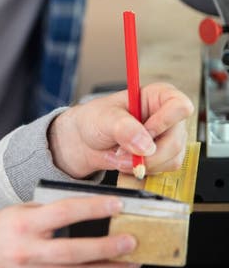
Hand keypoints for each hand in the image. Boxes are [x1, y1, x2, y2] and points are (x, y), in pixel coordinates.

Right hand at [0, 196, 139, 267]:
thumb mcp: (18, 212)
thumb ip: (48, 213)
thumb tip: (84, 211)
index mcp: (24, 224)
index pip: (64, 213)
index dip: (93, 208)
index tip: (116, 205)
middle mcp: (29, 252)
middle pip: (76, 252)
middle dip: (108, 248)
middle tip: (131, 241)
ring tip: (130, 263)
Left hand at [48, 82, 192, 178]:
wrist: (86, 141)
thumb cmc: (95, 120)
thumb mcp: (104, 118)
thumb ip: (123, 127)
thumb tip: (145, 145)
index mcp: (158, 96)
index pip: (180, 106)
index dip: (164, 122)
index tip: (145, 132)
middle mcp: (169, 117)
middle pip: (176, 140)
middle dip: (148, 153)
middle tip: (122, 152)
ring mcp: (169, 138)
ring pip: (172, 159)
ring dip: (143, 164)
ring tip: (120, 155)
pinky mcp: (165, 157)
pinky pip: (164, 171)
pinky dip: (144, 171)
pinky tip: (127, 163)